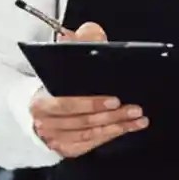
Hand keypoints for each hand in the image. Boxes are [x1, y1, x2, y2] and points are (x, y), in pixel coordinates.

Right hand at [32, 21, 147, 157]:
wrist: (41, 109)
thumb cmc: (56, 84)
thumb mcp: (65, 60)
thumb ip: (78, 42)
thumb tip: (90, 30)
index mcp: (40, 101)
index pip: (64, 104)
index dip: (91, 103)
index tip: (115, 98)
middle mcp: (45, 124)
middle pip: (82, 121)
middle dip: (112, 115)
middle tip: (135, 108)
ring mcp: (55, 139)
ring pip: (90, 135)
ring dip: (117, 126)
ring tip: (138, 117)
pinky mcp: (67, 148)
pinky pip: (92, 144)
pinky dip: (112, 135)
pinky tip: (130, 127)